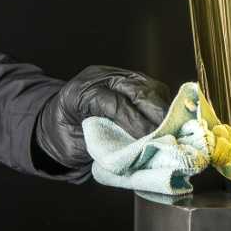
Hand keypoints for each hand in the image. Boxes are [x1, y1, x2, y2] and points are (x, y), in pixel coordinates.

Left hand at [34, 65, 173, 169]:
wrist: (56, 124)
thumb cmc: (65, 139)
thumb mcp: (76, 146)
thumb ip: (102, 147)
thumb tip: (135, 154)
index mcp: (79, 93)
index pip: (114, 104)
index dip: (134, 122)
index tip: (148, 140)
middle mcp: (99, 78)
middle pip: (136, 90)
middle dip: (156, 114)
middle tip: (169, 136)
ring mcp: (116, 76)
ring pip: (148, 87)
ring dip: (163, 110)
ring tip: (174, 130)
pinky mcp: (130, 80)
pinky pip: (152, 89)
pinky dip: (163, 106)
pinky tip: (170, 121)